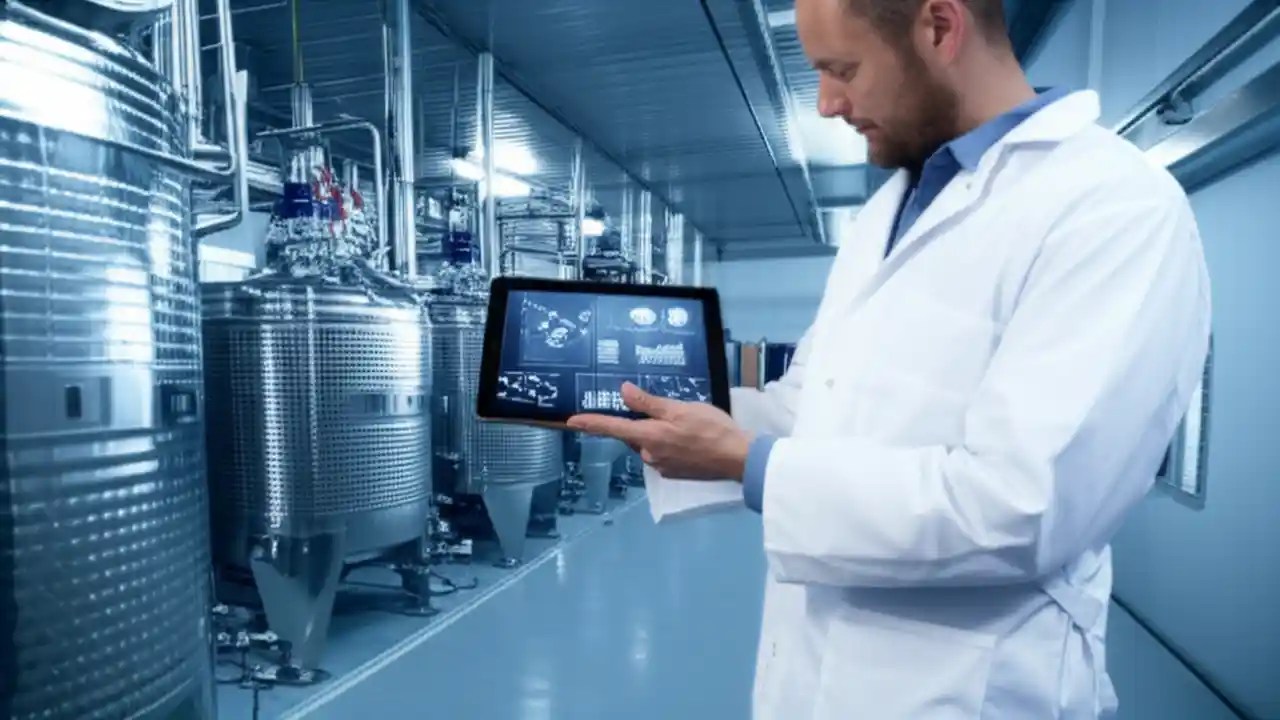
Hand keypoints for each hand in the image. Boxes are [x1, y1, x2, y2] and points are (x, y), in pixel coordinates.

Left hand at [567, 382, 751, 480]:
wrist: (738, 459)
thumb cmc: (711, 429)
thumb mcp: (680, 409)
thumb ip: (649, 403)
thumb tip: (623, 393)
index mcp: (649, 437)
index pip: (613, 428)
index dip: (592, 423)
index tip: (572, 422)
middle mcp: (650, 455)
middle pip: (635, 435)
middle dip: (643, 423)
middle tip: (668, 411)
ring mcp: (662, 467)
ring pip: (650, 444)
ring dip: (658, 433)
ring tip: (685, 424)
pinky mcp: (674, 473)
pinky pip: (663, 454)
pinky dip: (669, 444)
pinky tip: (689, 439)